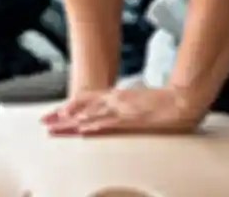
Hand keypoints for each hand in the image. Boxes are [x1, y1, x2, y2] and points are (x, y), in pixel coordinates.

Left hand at [42, 85, 207, 135]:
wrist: (183, 100)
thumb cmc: (163, 104)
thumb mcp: (136, 102)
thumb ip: (121, 107)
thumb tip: (109, 114)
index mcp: (115, 96)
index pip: (85, 100)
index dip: (68, 107)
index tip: (53, 114)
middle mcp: (114, 100)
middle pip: (82, 108)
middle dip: (62, 116)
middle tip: (45, 123)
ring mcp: (122, 109)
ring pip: (90, 115)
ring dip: (71, 122)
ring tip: (55, 127)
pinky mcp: (132, 119)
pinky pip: (110, 124)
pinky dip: (95, 127)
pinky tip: (83, 131)